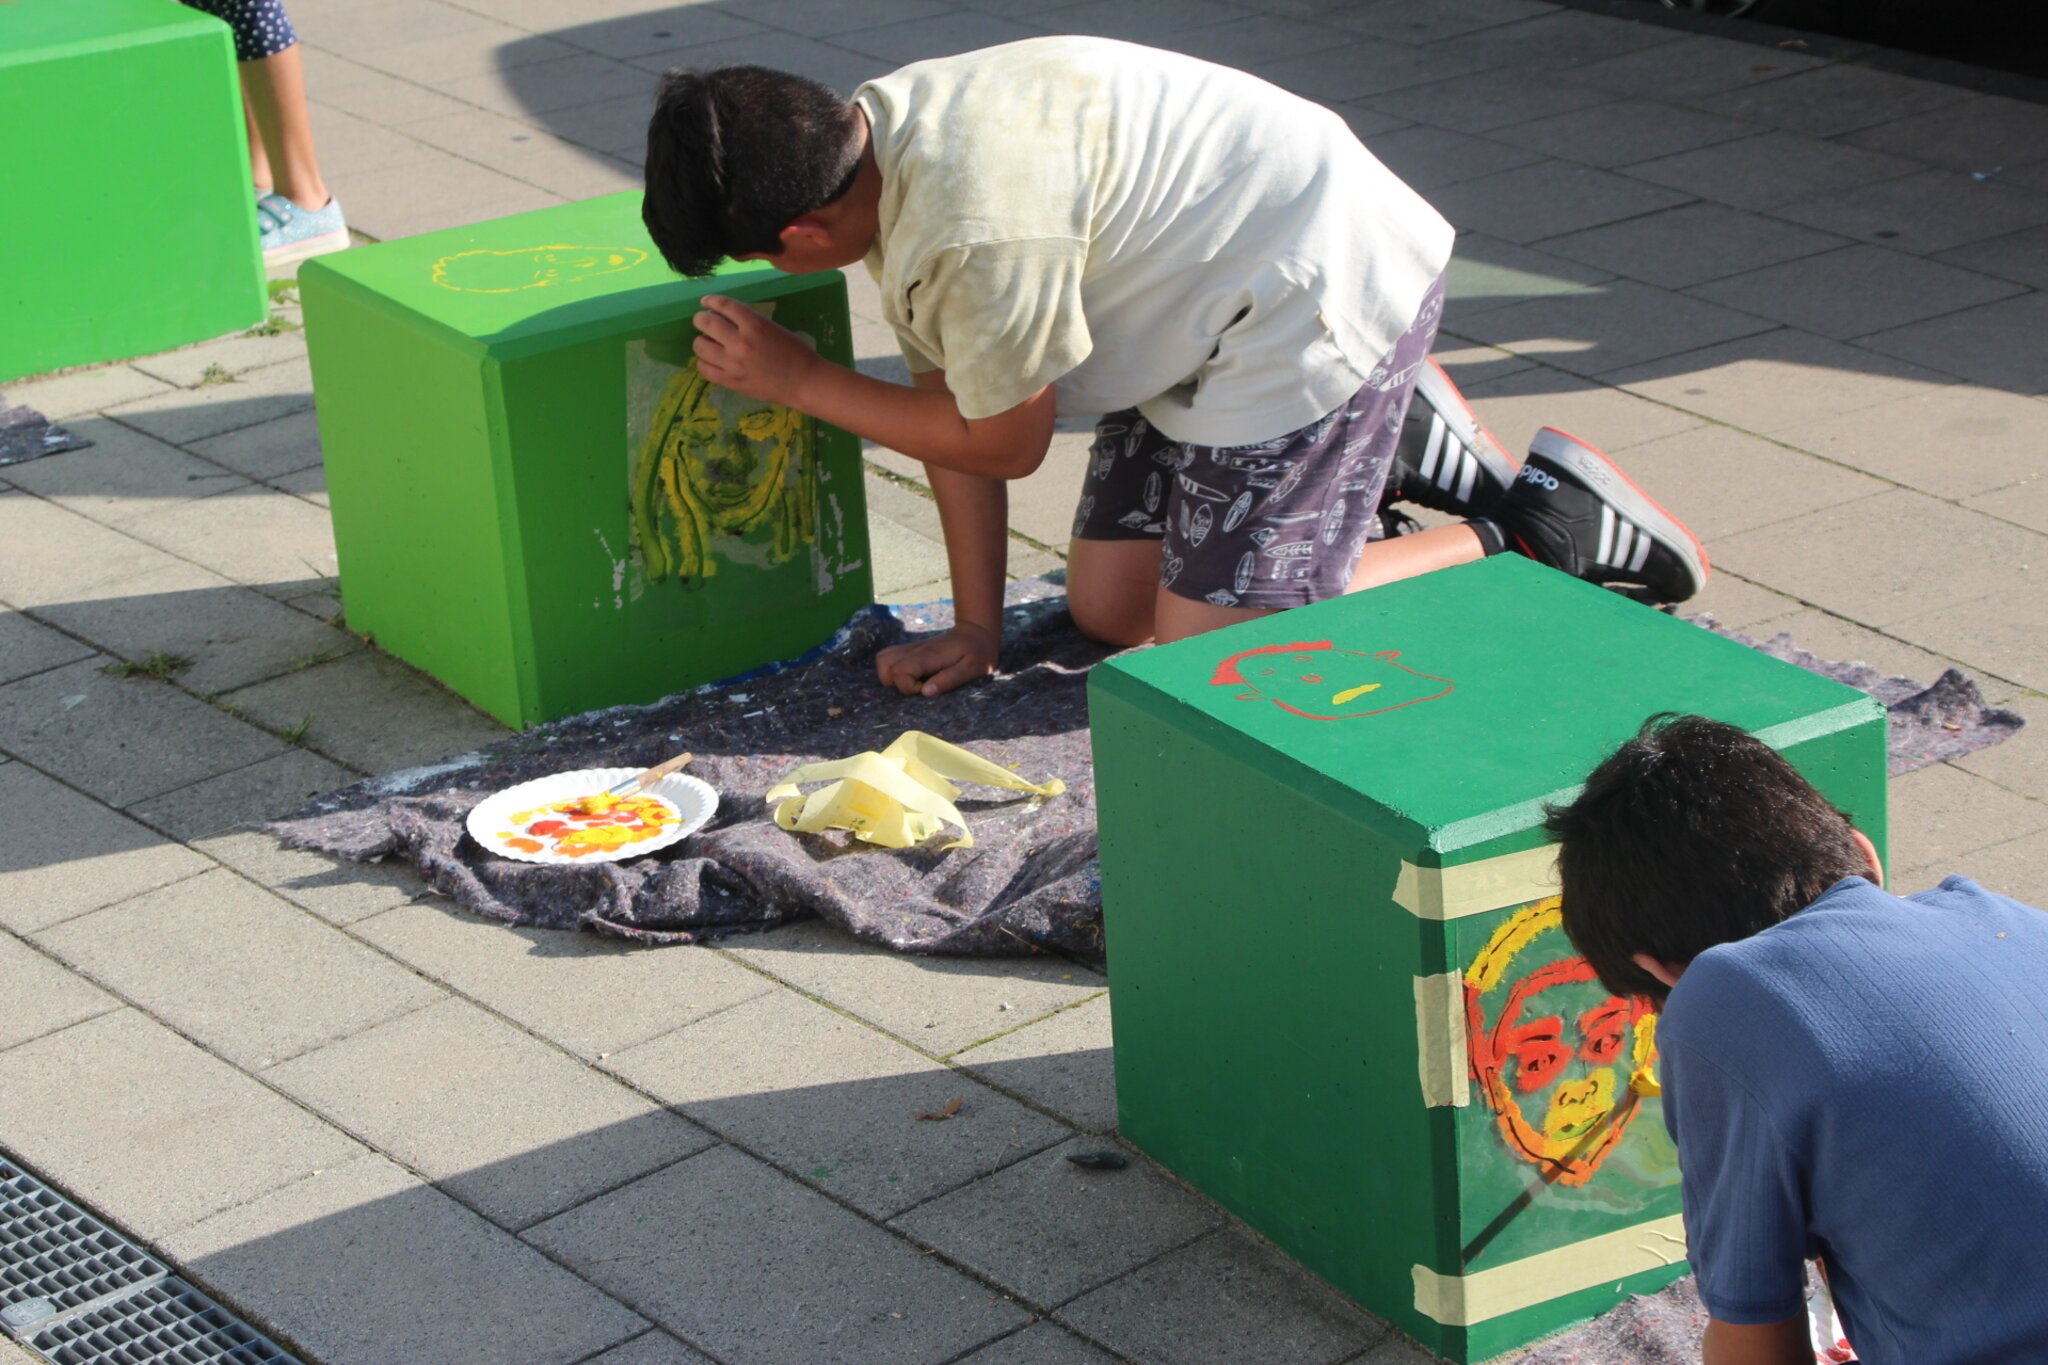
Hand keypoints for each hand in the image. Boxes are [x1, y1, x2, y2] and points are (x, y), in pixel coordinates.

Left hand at [691, 295, 817, 407]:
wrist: (804, 382)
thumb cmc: (794, 353)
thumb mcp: (772, 328)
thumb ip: (748, 322)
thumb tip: (724, 319)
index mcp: (755, 325)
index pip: (724, 305)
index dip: (711, 301)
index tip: (706, 302)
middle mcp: (740, 342)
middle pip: (706, 323)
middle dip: (701, 319)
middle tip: (703, 321)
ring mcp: (733, 364)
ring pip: (700, 346)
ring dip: (701, 341)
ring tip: (708, 343)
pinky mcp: (731, 381)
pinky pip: (704, 369)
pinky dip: (704, 362)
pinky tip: (711, 360)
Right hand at [875, 623, 999, 697]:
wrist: (977, 632)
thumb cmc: (978, 653)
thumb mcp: (972, 669)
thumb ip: (949, 680)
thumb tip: (925, 692)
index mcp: (929, 655)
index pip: (900, 671)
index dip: (908, 687)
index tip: (926, 689)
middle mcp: (915, 650)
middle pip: (884, 663)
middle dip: (897, 683)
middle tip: (919, 687)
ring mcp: (911, 648)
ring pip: (883, 658)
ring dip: (890, 676)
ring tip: (913, 683)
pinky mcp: (911, 650)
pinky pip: (890, 657)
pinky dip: (892, 670)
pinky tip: (911, 677)